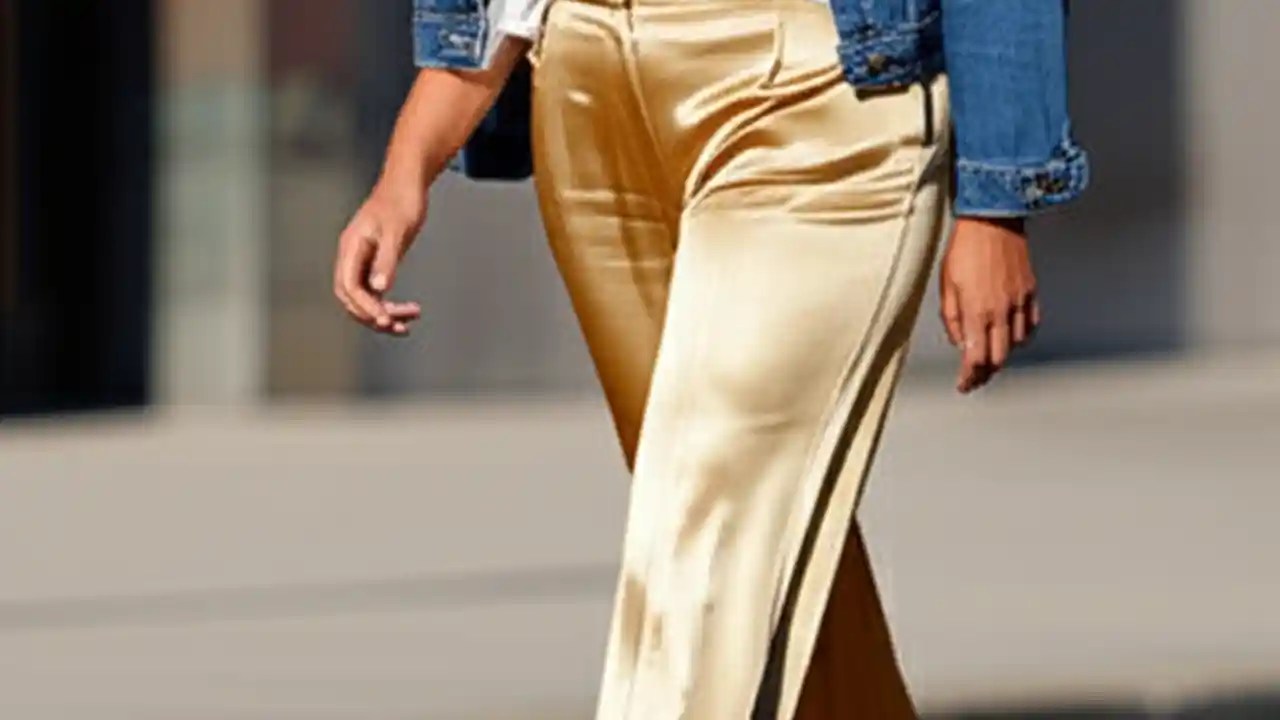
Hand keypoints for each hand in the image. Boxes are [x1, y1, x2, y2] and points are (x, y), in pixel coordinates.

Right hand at [333, 179, 425, 335]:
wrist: (406, 184)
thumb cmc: (401, 202)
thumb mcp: (396, 232)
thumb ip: (386, 260)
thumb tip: (379, 288)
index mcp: (351, 247)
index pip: (348, 286)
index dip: (364, 306)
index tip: (385, 319)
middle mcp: (351, 257)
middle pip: (351, 298)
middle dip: (373, 316)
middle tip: (398, 327)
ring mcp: (361, 261)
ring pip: (364, 298)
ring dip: (383, 314)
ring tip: (409, 322)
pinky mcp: (373, 263)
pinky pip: (375, 292)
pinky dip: (389, 304)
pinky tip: (409, 311)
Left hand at [939, 217, 1040, 393]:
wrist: (993, 220)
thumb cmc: (964, 249)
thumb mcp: (946, 284)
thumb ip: (951, 318)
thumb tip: (958, 342)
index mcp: (976, 311)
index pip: (975, 358)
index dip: (969, 377)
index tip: (963, 385)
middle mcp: (1001, 311)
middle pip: (998, 358)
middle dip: (985, 373)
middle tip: (974, 377)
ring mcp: (1019, 302)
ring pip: (1016, 344)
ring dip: (1001, 354)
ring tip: (988, 354)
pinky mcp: (1031, 292)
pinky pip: (1030, 325)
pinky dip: (1020, 336)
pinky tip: (1009, 335)